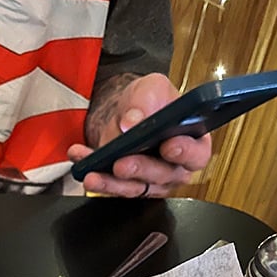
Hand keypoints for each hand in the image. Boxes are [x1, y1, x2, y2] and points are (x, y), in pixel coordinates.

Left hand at [68, 73, 211, 197]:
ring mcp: (149, 181)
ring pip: (133, 188)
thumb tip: (132, 122)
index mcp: (193, 142)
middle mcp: (174, 167)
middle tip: (122, 164)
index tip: (168, 146)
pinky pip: (110, 185)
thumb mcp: (152, 89)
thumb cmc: (151, 101)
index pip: (196, 154)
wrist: (127, 111)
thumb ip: (146, 102)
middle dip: (140, 170)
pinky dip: (93, 173)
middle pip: (162, 176)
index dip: (185, 153)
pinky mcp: (125, 185)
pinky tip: (80, 159)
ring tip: (93, 174)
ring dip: (111, 183)